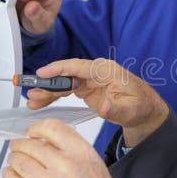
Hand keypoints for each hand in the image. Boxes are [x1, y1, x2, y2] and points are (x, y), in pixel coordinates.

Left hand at [3, 118, 131, 177]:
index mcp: (80, 152)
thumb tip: (42, 139)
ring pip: (18, 161)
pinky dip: (9, 175)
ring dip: (14, 158)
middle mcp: (64, 165)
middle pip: (29, 144)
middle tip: (18, 147)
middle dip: (20, 144)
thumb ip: (69, 147)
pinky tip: (12, 174)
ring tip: (16, 161)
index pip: (50, 127)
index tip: (31, 132)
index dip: (35, 128)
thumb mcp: (92, 161)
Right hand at [27, 58, 168, 145]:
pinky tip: (41, 102)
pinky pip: (66, 90)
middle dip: (48, 83)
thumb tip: (103, 105)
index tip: (42, 73)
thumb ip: (116, 108)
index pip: (78, 66)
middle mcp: (95, 72)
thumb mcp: (130, 110)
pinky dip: (54, 96)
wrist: (145, 111)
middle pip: (67, 74)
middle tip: (31, 92)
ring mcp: (90, 80)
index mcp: (106, 70)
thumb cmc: (141, 106)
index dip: (59, 69)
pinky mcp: (86, 89)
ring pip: (64, 83)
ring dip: (48, 91)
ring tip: (32, 101)